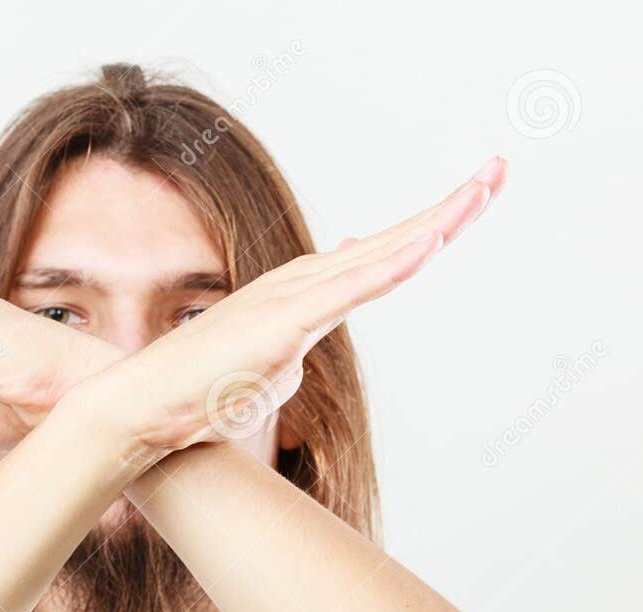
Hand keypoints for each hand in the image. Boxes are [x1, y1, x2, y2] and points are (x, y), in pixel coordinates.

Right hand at [84, 158, 506, 453]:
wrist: (142, 409)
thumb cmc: (194, 400)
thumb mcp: (263, 373)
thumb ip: (290, 351)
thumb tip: (302, 350)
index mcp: (301, 297)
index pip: (378, 257)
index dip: (427, 229)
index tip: (466, 206)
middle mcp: (300, 286)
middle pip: (392, 242)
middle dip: (450, 207)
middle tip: (499, 170)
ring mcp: (292, 302)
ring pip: (380, 255)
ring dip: (436, 220)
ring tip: (485, 186)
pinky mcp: (282, 325)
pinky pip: (350, 291)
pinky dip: (393, 265)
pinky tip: (431, 243)